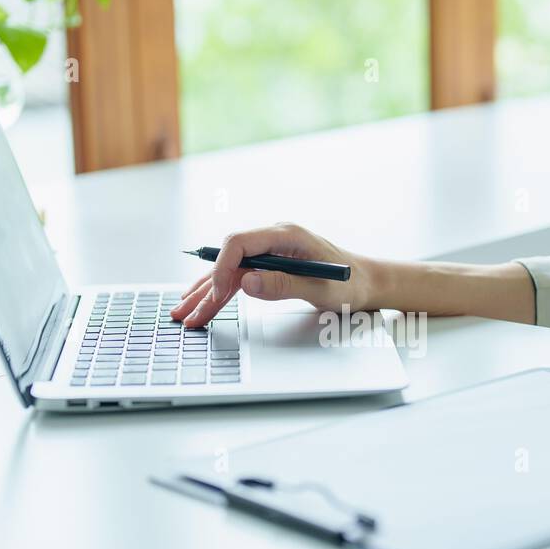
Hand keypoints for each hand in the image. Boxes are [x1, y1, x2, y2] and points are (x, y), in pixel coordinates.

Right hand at [171, 223, 374, 327]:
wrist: (365, 282)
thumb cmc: (349, 283)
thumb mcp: (320, 288)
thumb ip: (283, 284)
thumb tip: (246, 282)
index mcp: (286, 235)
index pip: (240, 243)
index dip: (223, 267)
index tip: (218, 293)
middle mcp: (273, 239)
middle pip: (229, 259)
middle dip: (205, 287)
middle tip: (185, 312)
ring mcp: (270, 252)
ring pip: (230, 271)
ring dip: (207, 293)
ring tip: (184, 313)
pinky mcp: (270, 265)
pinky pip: (240, 278)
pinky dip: (221, 293)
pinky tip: (202, 302)